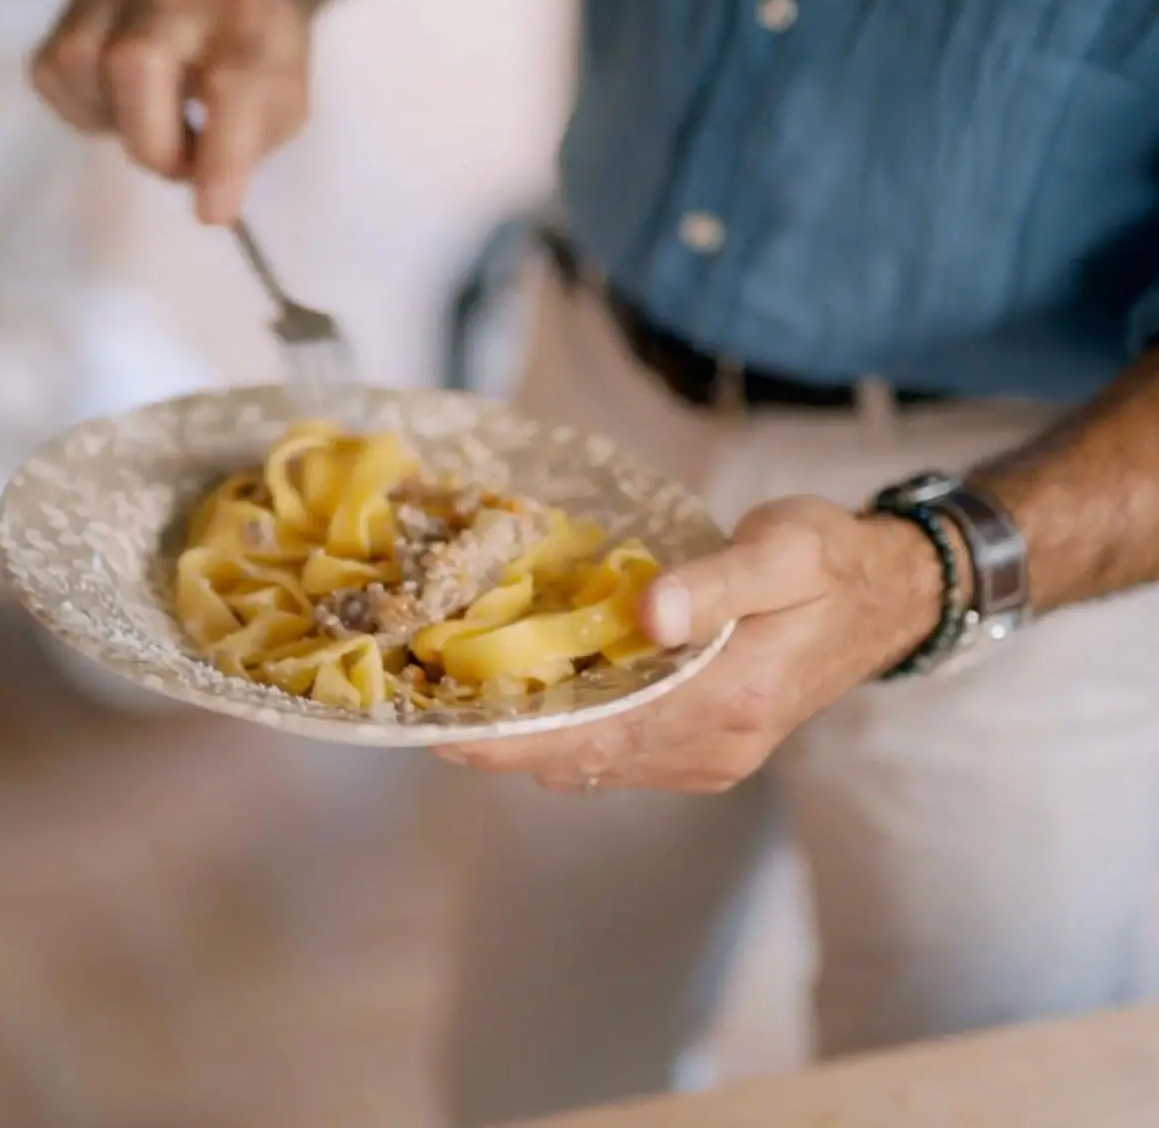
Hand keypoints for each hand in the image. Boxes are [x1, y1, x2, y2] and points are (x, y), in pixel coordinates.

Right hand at [30, 0, 309, 224]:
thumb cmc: (258, 62)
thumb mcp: (283, 107)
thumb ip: (248, 146)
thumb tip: (206, 197)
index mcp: (249, 17)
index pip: (230, 87)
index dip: (219, 158)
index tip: (213, 213)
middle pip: (134, 63)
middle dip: (153, 142)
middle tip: (182, 166)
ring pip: (79, 62)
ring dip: (115, 122)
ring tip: (155, 125)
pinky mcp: (78, 2)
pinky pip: (51, 69)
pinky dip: (82, 108)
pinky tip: (121, 107)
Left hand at [437, 497, 943, 792]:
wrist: (887, 595)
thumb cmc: (830, 561)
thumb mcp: (784, 552)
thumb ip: (715, 583)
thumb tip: (647, 615)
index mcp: (732, 697)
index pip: (603, 732)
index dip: (519, 737)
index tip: (446, 734)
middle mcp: (716, 743)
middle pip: (589, 758)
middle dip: (506, 744)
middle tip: (427, 719)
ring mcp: (713, 753)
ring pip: (602, 762)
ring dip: (533, 743)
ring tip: (462, 709)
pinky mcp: (710, 746)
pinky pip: (624, 754)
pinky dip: (572, 737)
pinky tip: (534, 707)